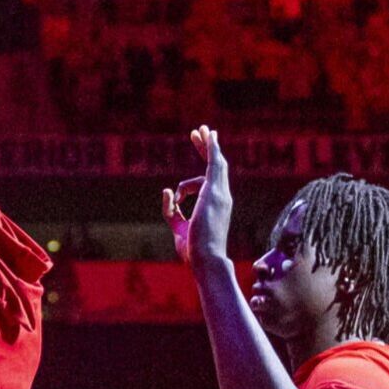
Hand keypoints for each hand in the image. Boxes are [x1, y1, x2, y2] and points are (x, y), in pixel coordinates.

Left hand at [161, 125, 231, 268]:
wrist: (205, 259)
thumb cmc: (194, 249)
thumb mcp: (178, 226)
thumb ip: (171, 209)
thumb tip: (167, 190)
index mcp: (215, 206)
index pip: (208, 181)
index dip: (200, 168)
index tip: (193, 159)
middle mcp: (222, 197)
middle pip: (216, 167)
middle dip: (207, 148)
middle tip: (198, 132)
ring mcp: (220, 194)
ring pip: (216, 164)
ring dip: (208, 145)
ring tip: (199, 130)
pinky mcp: (215, 192)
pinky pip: (215, 165)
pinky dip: (212, 150)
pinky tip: (208, 137)